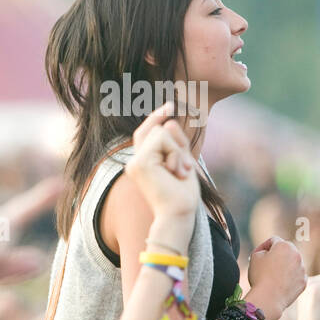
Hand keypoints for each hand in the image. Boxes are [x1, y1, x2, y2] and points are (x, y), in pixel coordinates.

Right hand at [126, 102, 200, 231]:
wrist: (179, 213)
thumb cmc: (182, 195)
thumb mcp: (183, 162)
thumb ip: (176, 142)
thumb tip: (168, 121)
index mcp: (142, 164)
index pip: (146, 133)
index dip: (156, 117)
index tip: (170, 105)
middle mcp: (134, 162)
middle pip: (156, 130)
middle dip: (177, 144)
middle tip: (184, 170)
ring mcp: (134, 162)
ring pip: (161, 132)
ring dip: (178, 151)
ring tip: (180, 173)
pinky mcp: (139, 163)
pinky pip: (162, 138)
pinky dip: (175, 152)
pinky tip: (176, 172)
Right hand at [246, 236, 306, 319]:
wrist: (269, 298)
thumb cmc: (260, 276)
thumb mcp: (255, 257)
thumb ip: (262, 250)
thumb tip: (268, 253)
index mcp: (285, 246)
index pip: (273, 241)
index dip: (263, 246)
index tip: (256, 254)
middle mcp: (297, 255)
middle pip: (285, 251)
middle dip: (276, 255)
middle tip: (265, 263)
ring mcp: (302, 269)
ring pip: (292, 264)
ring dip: (284, 266)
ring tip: (272, 276)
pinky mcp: (304, 281)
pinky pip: (296, 276)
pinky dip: (289, 278)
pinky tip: (279, 284)